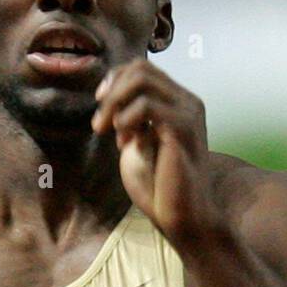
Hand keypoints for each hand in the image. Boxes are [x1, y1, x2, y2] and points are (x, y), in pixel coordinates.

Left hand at [92, 59, 219, 251]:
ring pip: (142, 81)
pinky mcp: (183, 130)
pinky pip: (146, 106)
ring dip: (115, 105)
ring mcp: (188, 113)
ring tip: (109, 134)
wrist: (182, 218)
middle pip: (140, 69)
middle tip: (99, 125)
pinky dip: (126, 121)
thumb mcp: (137, 144)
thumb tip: (111, 99)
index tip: (100, 106)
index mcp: (178, 103)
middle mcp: (187, 102)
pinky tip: (125, 143)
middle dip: (111, 92)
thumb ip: (129, 119)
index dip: (114, 81)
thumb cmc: (160, 187)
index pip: (143, 69)